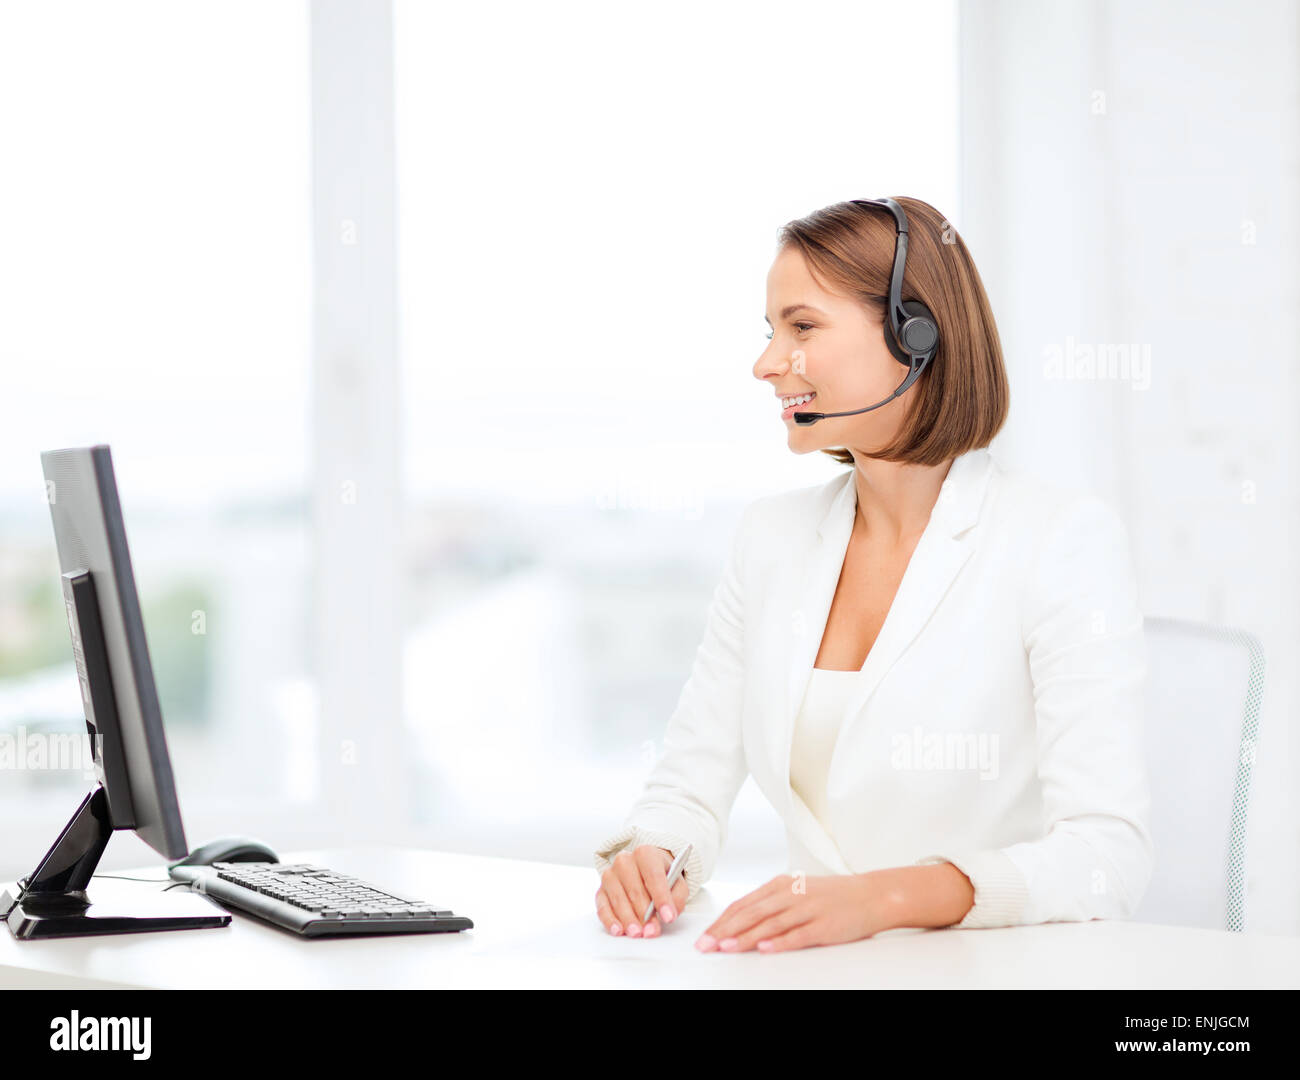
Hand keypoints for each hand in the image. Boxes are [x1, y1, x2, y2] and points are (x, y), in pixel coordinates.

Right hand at [595, 845, 688, 938]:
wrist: (644, 869)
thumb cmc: (661, 876)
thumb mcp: (677, 881)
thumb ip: (677, 896)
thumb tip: (670, 913)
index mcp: (645, 853)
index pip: (653, 876)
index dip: (661, 898)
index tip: (668, 916)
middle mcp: (624, 861)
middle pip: (635, 890)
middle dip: (645, 914)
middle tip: (653, 931)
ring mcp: (610, 875)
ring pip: (618, 899)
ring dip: (628, 919)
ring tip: (638, 933)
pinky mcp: (601, 891)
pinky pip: (603, 907)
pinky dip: (610, 920)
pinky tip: (618, 930)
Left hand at [695, 872, 896, 952]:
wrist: (871, 894)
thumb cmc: (832, 896)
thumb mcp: (797, 892)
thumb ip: (771, 904)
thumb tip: (740, 920)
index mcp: (781, 885)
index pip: (743, 904)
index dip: (721, 920)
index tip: (705, 935)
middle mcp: (791, 894)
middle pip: (751, 913)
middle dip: (725, 930)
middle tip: (706, 945)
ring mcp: (807, 909)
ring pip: (770, 924)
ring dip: (745, 937)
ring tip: (726, 947)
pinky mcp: (823, 925)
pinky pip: (797, 935)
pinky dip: (779, 942)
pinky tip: (765, 948)